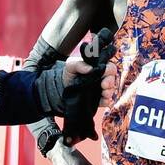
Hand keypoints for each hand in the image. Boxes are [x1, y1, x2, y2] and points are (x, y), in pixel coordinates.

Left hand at [60, 28, 115, 144]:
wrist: (53, 95)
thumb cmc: (63, 78)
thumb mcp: (68, 67)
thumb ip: (76, 64)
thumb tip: (87, 67)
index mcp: (93, 67)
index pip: (108, 65)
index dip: (109, 69)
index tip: (105, 72)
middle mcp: (98, 77)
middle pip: (111, 77)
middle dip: (110, 80)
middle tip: (104, 84)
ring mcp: (97, 89)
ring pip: (110, 89)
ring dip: (109, 90)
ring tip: (104, 92)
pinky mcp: (95, 101)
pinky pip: (105, 100)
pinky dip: (106, 100)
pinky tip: (103, 100)